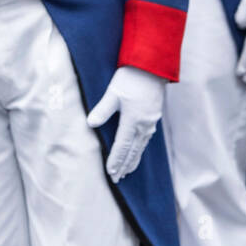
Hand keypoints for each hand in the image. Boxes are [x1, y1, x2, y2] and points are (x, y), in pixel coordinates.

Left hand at [87, 65, 166, 182]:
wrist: (152, 66)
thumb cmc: (131, 77)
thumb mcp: (113, 93)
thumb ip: (102, 110)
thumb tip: (91, 124)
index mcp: (132, 120)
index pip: (122, 147)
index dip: (116, 161)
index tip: (111, 173)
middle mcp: (144, 125)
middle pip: (133, 151)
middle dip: (125, 166)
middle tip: (118, 179)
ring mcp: (150, 122)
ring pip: (141, 146)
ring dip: (133, 159)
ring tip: (127, 171)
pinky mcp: (154, 116)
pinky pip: (146, 138)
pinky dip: (140, 149)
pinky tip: (138, 151)